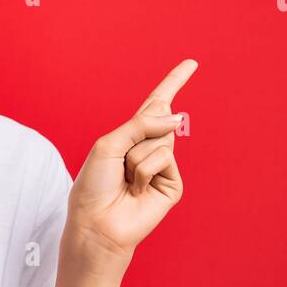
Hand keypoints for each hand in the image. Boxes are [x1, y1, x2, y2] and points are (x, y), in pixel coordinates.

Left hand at [66, 59, 197, 265]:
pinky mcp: (172, 184)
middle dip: (142, 129)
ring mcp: (163, 167)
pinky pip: (163, 157)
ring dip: (135, 157)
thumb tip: (178, 119)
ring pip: (159, 140)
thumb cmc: (94, 185)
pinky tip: (136, 189)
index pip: (155, 106)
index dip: (173, 83)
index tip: (191, 64)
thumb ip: (141, 125)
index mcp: (131, 137)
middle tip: (121, 161)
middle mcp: (149, 149)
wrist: (96, 222)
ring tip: (125, 178)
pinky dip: (144, 170)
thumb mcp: (109, 144)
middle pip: (159, 118)